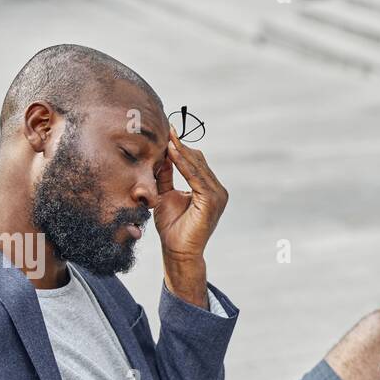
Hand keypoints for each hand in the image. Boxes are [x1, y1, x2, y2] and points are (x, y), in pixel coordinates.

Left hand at [153, 126, 227, 264]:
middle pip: (198, 160)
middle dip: (180, 145)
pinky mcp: (212, 201)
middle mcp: (217, 190)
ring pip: (197, 166)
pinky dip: (183, 163)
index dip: (181, 147)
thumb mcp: (165, 195)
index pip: (196, 162)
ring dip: (181, 151)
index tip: (167, 130)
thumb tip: (162, 156)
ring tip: (167, 136)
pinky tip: (171, 152)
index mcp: (209, 189)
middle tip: (166, 127)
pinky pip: (196, 177)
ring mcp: (217, 195)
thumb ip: (166, 177)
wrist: (177, 252)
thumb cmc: (172, 228)